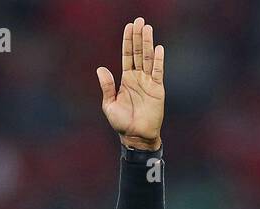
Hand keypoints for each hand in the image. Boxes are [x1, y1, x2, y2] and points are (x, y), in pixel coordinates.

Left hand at [96, 17, 164, 149]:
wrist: (135, 137)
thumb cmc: (122, 124)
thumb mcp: (109, 104)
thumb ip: (106, 86)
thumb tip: (100, 68)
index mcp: (126, 80)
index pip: (127, 55)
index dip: (128, 41)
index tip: (129, 26)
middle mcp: (138, 78)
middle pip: (138, 53)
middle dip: (138, 37)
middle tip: (140, 20)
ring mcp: (148, 83)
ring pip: (147, 59)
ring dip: (148, 43)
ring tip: (148, 28)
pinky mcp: (157, 90)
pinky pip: (158, 73)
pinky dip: (158, 61)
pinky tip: (158, 49)